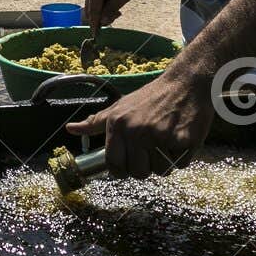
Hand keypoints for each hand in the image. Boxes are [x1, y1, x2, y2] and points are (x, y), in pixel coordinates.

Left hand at [63, 71, 212, 178]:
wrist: (184, 83)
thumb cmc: (150, 97)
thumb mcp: (119, 107)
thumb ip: (95, 122)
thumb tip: (70, 129)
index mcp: (117, 125)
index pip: (114, 164)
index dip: (122, 170)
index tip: (130, 164)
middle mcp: (136, 131)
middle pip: (138, 172)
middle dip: (147, 166)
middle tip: (153, 148)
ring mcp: (159, 136)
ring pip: (160, 170)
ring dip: (166, 161)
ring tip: (167, 139)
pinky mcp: (182, 140)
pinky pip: (180, 164)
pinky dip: (183, 155)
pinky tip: (181, 136)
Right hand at [84, 0, 146, 28]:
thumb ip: (113, 8)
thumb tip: (103, 21)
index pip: (93, 12)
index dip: (94, 26)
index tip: (96, 38)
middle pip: (90, 13)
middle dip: (102, 19)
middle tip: (118, 15)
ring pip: (92, 10)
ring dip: (103, 14)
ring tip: (118, 10)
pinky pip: (95, 5)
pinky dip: (103, 9)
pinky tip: (114, 6)